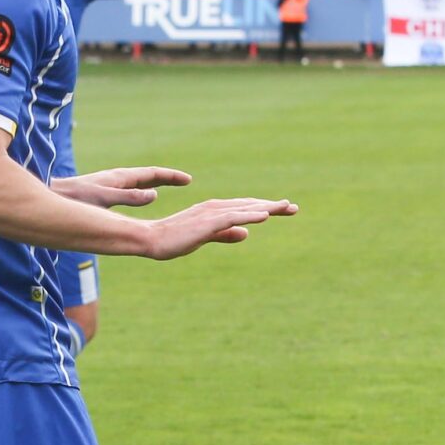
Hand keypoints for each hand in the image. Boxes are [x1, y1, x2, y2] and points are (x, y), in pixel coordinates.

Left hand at [54, 166, 192, 209]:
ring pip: (138, 182)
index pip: (152, 173)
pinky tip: (140, 198)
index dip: (171, 176)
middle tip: (185, 181)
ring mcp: (109, 184)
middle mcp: (117, 178)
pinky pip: (128, 189)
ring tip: (166, 186)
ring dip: (154, 182)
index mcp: (120, 178)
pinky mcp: (101, 191)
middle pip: (147, 175)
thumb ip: (129, 197)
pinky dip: (140, 191)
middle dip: (166, 177)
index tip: (188, 179)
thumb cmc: (74, 196)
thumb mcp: (104, 197)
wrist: (50, 193)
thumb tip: (155, 194)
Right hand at [143, 197, 296, 259]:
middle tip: (294, 207)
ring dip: (266, 207)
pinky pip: (232, 217)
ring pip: (245, 208)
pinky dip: (249, 214)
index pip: (245, 208)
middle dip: (272, 206)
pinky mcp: (206, 223)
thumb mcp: (205, 237)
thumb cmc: (174, 239)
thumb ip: (225, 234)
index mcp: (214, 211)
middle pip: (249, 205)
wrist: (151, 240)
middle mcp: (215, 208)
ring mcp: (211, 214)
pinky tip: (265, 215)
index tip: (284, 209)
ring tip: (286, 207)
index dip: (265, 208)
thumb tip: (246, 233)